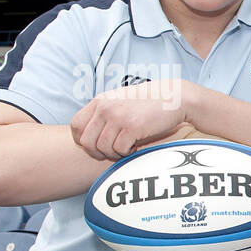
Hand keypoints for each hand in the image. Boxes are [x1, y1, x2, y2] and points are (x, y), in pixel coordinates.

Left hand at [71, 79, 194, 159]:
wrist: (174, 97)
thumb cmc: (148, 102)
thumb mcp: (120, 100)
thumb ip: (104, 111)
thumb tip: (91, 133)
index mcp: (99, 101)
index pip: (76, 125)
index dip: (83, 140)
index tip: (96, 145)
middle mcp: (105, 108)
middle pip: (87, 141)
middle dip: (98, 152)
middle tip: (112, 152)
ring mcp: (118, 117)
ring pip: (103, 148)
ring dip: (115, 153)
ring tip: (127, 147)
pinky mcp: (132, 127)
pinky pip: (120, 149)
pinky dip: (127, 152)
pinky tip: (136, 145)